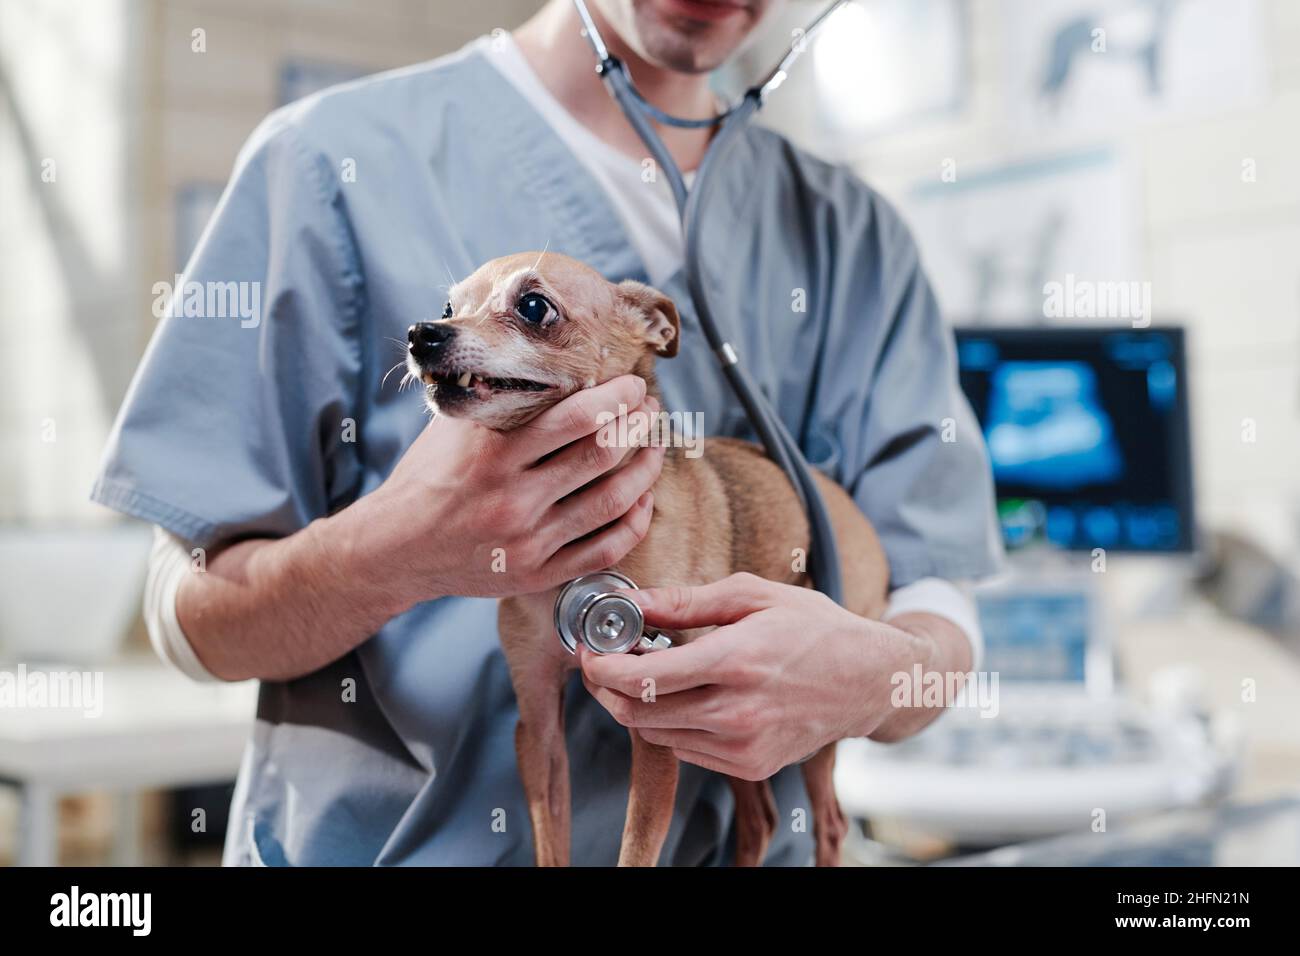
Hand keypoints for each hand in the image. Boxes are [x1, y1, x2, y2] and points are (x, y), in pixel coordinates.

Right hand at [355, 374, 665, 606]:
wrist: (395, 547)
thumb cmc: (428, 477)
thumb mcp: (454, 427)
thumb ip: (498, 398)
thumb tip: (549, 361)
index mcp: (493, 453)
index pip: (575, 417)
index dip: (617, 396)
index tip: (634, 384)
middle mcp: (513, 498)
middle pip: (602, 454)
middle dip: (638, 425)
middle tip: (650, 409)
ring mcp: (528, 541)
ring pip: (612, 502)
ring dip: (646, 470)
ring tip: (655, 448)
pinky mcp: (537, 574)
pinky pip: (606, 549)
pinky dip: (634, 521)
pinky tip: (642, 499)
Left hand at [578, 573, 951, 780]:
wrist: (871, 681)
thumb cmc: (815, 628)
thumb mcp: (754, 595)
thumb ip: (687, 602)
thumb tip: (633, 601)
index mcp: (736, 662)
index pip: (643, 678)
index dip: (601, 666)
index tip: (590, 649)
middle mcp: (737, 713)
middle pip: (638, 713)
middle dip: (607, 688)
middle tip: (604, 660)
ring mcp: (744, 747)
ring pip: (656, 735)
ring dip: (636, 706)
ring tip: (647, 672)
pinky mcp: (749, 767)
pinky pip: (685, 750)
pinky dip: (670, 724)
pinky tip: (684, 695)